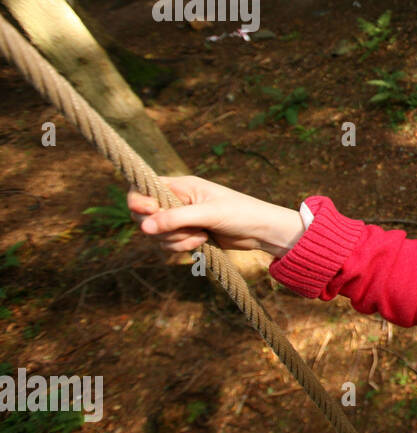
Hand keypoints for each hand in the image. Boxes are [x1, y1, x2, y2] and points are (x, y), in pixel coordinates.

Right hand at [128, 176, 303, 257]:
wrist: (260, 231)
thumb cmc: (239, 213)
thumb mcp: (207, 214)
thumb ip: (175, 219)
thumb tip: (143, 227)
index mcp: (181, 186)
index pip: (142, 189)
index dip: (139, 202)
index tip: (150, 212)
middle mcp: (177, 200)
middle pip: (144, 216)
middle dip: (161, 227)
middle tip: (185, 228)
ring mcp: (180, 218)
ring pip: (156, 234)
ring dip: (176, 240)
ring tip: (201, 234)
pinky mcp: (186, 234)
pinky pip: (168, 244)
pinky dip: (181, 247)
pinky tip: (203, 241)